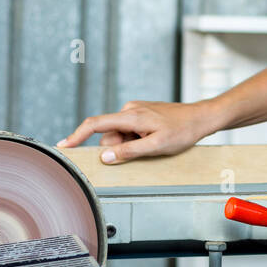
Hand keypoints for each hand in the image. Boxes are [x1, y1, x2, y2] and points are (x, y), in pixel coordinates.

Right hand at [57, 100, 216, 163]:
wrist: (201, 118)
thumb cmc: (183, 131)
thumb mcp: (156, 146)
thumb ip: (129, 151)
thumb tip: (105, 156)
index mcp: (131, 115)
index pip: (95, 124)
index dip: (77, 135)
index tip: (64, 146)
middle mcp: (129, 110)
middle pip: (109, 135)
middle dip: (119, 148)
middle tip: (144, 151)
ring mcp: (135, 111)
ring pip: (120, 136)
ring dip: (130, 145)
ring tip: (153, 144)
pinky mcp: (141, 115)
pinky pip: (130, 132)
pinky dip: (136, 140)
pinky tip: (154, 140)